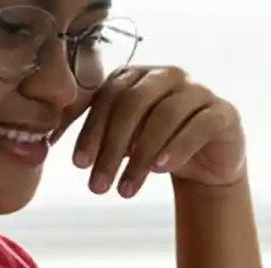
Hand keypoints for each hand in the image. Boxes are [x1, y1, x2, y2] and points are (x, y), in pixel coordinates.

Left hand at [71, 66, 245, 197]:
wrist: (210, 165)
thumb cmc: (160, 148)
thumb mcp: (125, 140)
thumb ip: (98, 133)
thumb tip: (48, 140)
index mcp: (137, 75)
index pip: (106, 95)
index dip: (88, 128)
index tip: (76, 162)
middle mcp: (167, 75)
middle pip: (131, 104)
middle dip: (110, 147)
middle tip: (97, 184)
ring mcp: (198, 91)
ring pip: (162, 117)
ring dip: (139, 157)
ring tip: (125, 190)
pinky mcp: (222, 113)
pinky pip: (197, 126)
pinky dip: (175, 148)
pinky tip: (159, 170)